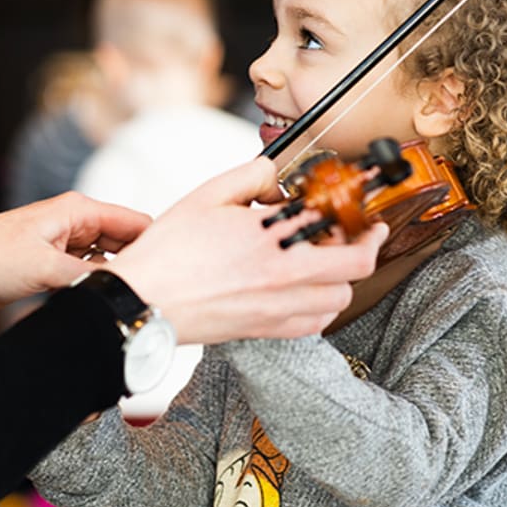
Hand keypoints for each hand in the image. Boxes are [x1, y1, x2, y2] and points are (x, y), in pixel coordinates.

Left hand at [0, 193, 150, 312]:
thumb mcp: (45, 268)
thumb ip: (89, 276)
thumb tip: (120, 288)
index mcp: (80, 210)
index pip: (134, 222)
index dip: (153, 242)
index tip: (167, 268)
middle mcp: (77, 223)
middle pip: (124, 241)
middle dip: (135, 262)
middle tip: (145, 289)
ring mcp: (66, 243)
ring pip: (107, 258)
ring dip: (112, 275)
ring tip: (120, 295)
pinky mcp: (54, 263)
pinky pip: (87, 271)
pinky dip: (92, 283)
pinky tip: (95, 297)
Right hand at [109, 157, 387, 343]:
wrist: (139, 303)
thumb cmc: (169, 251)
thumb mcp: (210, 193)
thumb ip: (254, 175)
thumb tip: (279, 180)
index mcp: (274, 240)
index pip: (340, 228)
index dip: (356, 214)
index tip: (360, 209)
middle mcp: (284, 278)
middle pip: (357, 267)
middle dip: (367, 245)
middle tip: (362, 233)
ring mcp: (276, 309)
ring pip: (340, 298)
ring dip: (343, 276)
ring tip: (328, 258)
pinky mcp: (264, 330)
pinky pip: (315, 324)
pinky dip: (321, 305)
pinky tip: (307, 287)